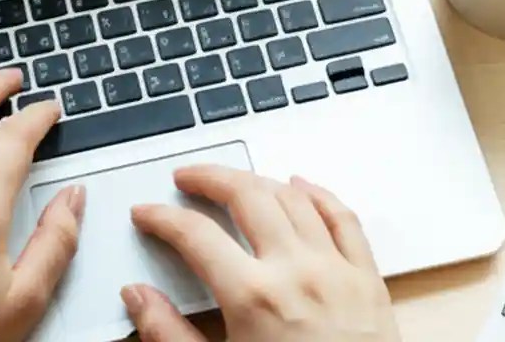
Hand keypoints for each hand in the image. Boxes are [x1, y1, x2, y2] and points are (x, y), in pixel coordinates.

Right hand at [126, 166, 400, 341]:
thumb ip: (170, 335)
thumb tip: (138, 297)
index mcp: (253, 297)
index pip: (195, 236)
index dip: (163, 218)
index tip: (147, 213)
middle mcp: (296, 271)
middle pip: (247, 197)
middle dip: (210, 179)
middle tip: (187, 178)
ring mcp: (336, 269)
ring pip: (294, 198)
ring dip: (259, 181)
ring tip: (234, 181)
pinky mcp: (367, 277)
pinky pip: (343, 217)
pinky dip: (319, 194)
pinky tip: (301, 186)